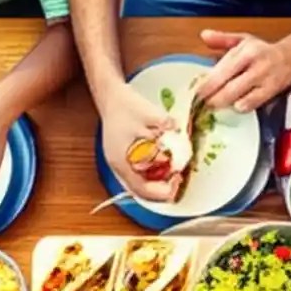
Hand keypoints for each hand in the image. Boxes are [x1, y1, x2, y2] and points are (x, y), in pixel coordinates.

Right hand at [99, 84, 177, 200]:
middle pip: (141, 193)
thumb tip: (179, 132)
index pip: (141, 189)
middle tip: (178, 179)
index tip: (177, 179)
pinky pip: (140, 176)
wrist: (111, 96)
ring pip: (141, 186)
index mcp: (121, 161)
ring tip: (174, 174)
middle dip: (162, 191)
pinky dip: (154, 177)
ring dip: (158, 185)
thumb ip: (164, 124)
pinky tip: (165, 166)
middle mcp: (119, 167)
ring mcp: (121, 164)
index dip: (162, 191)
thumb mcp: (147, 112)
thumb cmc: (125, 105)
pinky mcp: (125, 159)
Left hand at [198, 30, 290, 112]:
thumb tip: (204, 35)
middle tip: (200, 105)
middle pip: (227, 88)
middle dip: (211, 98)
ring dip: (223, 104)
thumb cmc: (263, 51)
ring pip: (237, 98)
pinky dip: (239, 107)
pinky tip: (233, 106)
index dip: (206, 85)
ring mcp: (263, 80)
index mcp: (245, 51)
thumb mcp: (243, 40)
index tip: (195, 93)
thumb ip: (222, 39)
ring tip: (213, 107)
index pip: (221, 71)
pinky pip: (250, 104)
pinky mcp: (269, 92)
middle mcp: (254, 65)